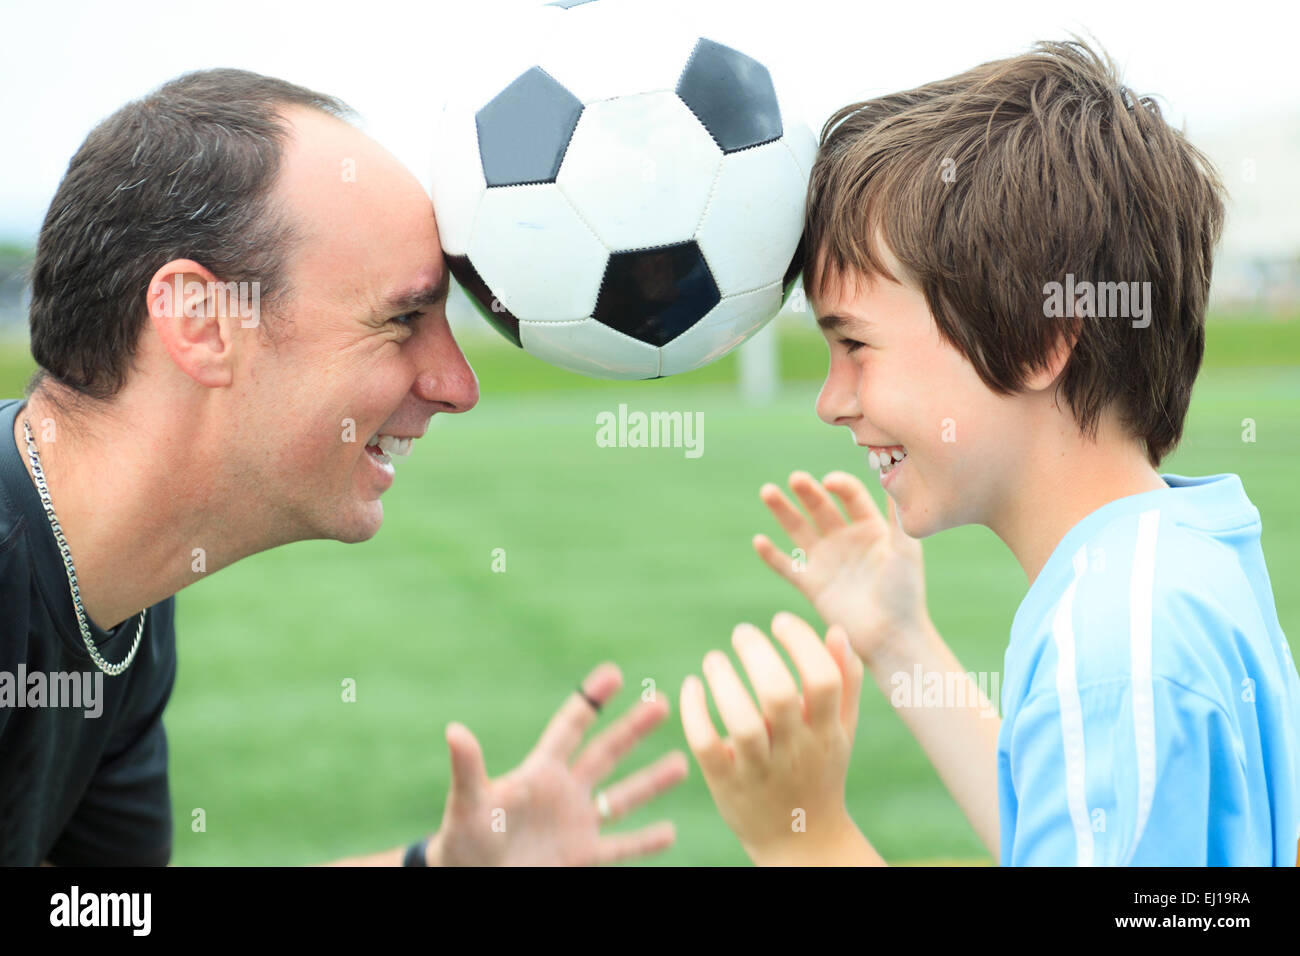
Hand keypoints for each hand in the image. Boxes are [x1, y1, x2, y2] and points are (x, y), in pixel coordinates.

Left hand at [430, 662, 687, 865]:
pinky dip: (644, 841)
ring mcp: (575, 824)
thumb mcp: (467, 804)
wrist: (470, 879)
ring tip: (683, 763)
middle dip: (634, 729)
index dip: (591, 699)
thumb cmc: (462, 841)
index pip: (571, 728)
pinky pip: (620, 848)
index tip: (614, 672)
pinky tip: (669, 832)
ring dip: (652, 782)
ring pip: (622, 798)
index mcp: (539, 772)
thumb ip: (469, 769)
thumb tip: (454, 730)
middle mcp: (563, 792)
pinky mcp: (581, 857)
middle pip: (606, 753)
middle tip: (664, 702)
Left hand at [681, 612, 873, 865]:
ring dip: (724, 682)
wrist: (801, 840)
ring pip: (742, 723)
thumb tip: (837, 629)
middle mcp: (796, 751)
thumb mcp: (842, 729)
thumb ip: (845, 680)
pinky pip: (706, 746)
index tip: (780, 621)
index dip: (801, 642)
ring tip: (714, 659)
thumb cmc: (820, 770)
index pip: (823, 679)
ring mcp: (760, 770)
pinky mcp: (726, 784)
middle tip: (742, 632)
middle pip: (778, 695)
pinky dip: (694, 712)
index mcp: (826, 732)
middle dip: (757, 654)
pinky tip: (692, 686)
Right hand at [754, 470, 928, 665]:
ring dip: (782, 510)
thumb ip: (898, 518)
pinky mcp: (811, 584)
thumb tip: (895, 479)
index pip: (850, 497)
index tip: (830, 483)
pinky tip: (759, 541)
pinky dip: (771, 555)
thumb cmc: (905, 594)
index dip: (839, 486)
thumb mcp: (905, 551)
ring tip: (767, 491)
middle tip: (795, 479)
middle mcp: (845, 539)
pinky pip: (786, 566)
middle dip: (806, 492)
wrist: (891, 637)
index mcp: (870, 528)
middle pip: (820, 507)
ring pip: (798, 529)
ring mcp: (825, 561)